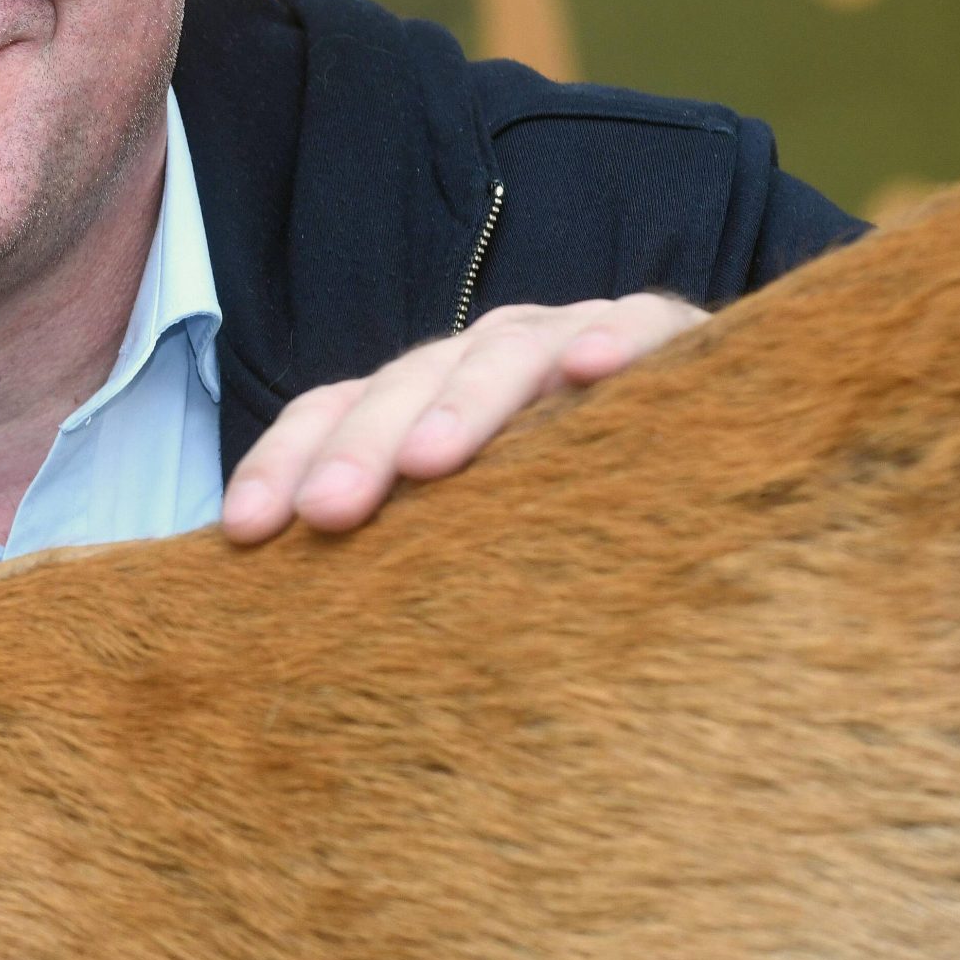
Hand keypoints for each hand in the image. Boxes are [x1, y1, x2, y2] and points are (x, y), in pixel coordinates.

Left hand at [219, 294, 704, 544]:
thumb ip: (401, 549)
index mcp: (421, 397)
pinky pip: (643, 327)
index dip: (283, 460)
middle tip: (325, 513)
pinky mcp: (665, 332)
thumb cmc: (567, 502)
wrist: (714, 434)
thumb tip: (289, 632)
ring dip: (465, 404)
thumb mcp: (472, 526)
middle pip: (405, 384)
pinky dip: (618, 343)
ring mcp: (568, 336)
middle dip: (360, 447)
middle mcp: (481, 359)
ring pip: (504, 354)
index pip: (334, 411)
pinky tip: (596, 372)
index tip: (244, 533)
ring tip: (431, 462)